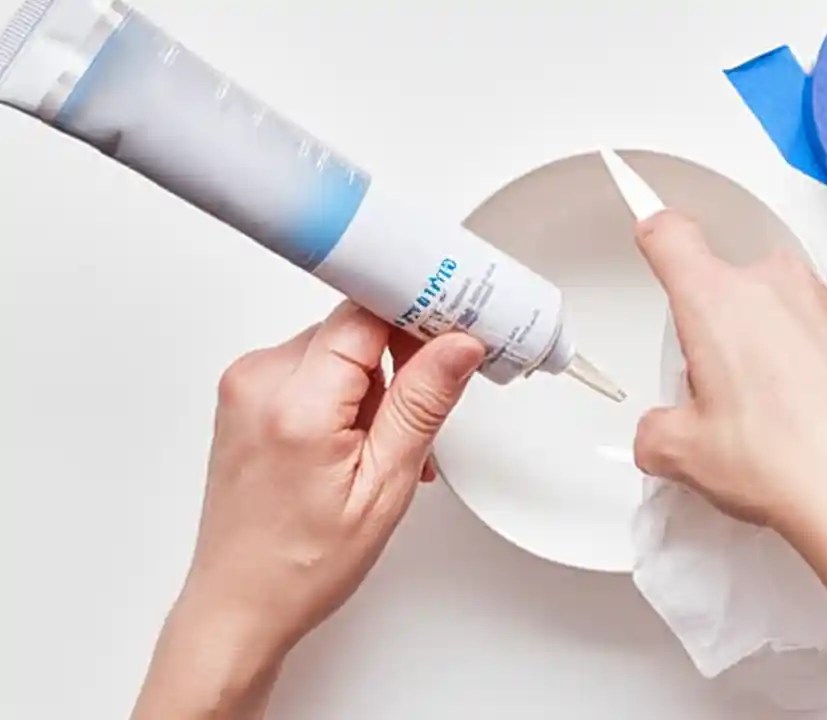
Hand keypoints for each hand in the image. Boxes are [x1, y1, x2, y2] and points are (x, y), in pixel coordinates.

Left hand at [133, 302, 484, 719]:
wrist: (240, 602)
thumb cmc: (303, 564)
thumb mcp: (385, 487)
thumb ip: (422, 403)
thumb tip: (458, 344)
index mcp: (295, 403)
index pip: (366, 312)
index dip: (417, 315)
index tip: (452, 330)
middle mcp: (259, 381)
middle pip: (354, 328)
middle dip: (398, 364)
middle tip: (417, 421)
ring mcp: (245, 385)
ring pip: (337, 348)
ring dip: (372, 385)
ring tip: (381, 448)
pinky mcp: (245, 395)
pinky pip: (312, 368)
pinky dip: (343, 395)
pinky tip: (354, 443)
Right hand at [630, 212, 826, 718]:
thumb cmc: (791, 464)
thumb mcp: (685, 456)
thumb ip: (657, 431)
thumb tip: (664, 434)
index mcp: (720, 300)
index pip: (672, 237)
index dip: (656, 239)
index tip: (653, 243)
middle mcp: (779, 288)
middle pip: (730, 286)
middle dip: (719, 330)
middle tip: (718, 391)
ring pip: (782, 312)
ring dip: (770, 349)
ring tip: (771, 420)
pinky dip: (815, 370)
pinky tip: (813, 425)